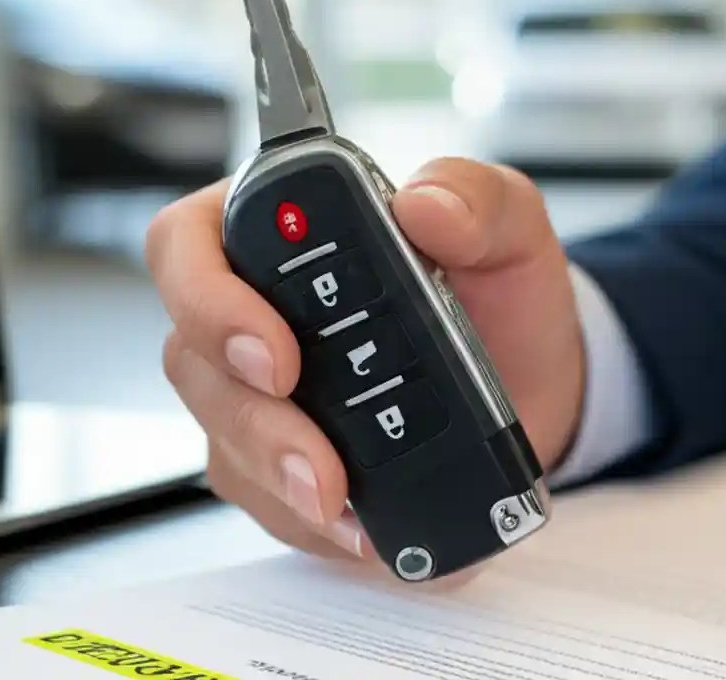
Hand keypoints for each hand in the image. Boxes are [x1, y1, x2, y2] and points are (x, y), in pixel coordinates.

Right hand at [145, 158, 583, 562]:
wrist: (537, 380)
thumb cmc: (503, 291)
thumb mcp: (509, 225)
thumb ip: (473, 198)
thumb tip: (427, 205)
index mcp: (281, 230)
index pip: (189, 246)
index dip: (208, 301)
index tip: (275, 353)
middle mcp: (254, 309)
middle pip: (196, 361)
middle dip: (253, 419)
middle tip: (319, 459)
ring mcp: (261, 393)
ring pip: (228, 441)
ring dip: (282, 478)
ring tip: (345, 502)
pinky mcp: (284, 461)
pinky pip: (272, 501)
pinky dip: (317, 521)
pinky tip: (365, 528)